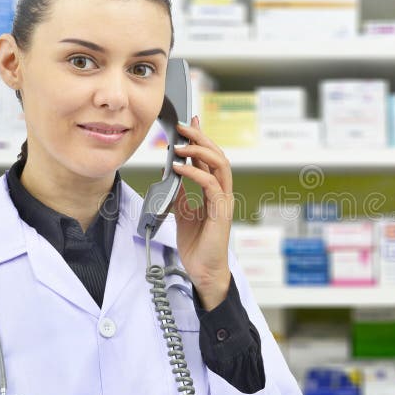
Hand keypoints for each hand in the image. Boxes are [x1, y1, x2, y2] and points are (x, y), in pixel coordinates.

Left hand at [171, 115, 233, 310]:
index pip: (210, 158)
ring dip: (200, 151)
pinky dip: (195, 173)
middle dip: (201, 137)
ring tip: (180, 145)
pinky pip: (211, 185)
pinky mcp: (221, 212)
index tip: (189, 123)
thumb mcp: (183, 213)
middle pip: (217, 155)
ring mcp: (224, 201)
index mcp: (214, 191)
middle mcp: (222, 192)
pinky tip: (179, 167)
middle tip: (184, 126)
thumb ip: (180, 194)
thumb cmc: (196, 245)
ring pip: (220, 165)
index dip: (201, 138)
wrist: (202, 271)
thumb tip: (170, 175)